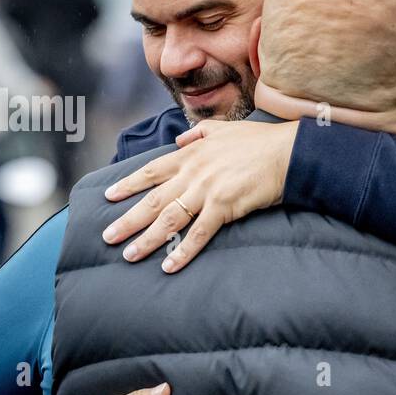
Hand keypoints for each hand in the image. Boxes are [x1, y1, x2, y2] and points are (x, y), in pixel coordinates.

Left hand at [102, 118, 297, 273]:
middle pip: (153, 200)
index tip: (109, 196)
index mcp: (191, 154)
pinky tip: (168, 266)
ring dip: (147, 239)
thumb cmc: (261, 141)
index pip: (152, 172)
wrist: (288, 153)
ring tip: (129, 255)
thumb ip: (199, 133)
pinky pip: (199, 233)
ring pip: (170, 219)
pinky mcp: (224, 207)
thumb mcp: (224, 129)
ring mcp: (207, 190)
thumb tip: (180, 138)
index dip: (129, 185)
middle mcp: (193, 173)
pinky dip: (182, 250)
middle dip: (128, 220)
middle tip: (107, 237)